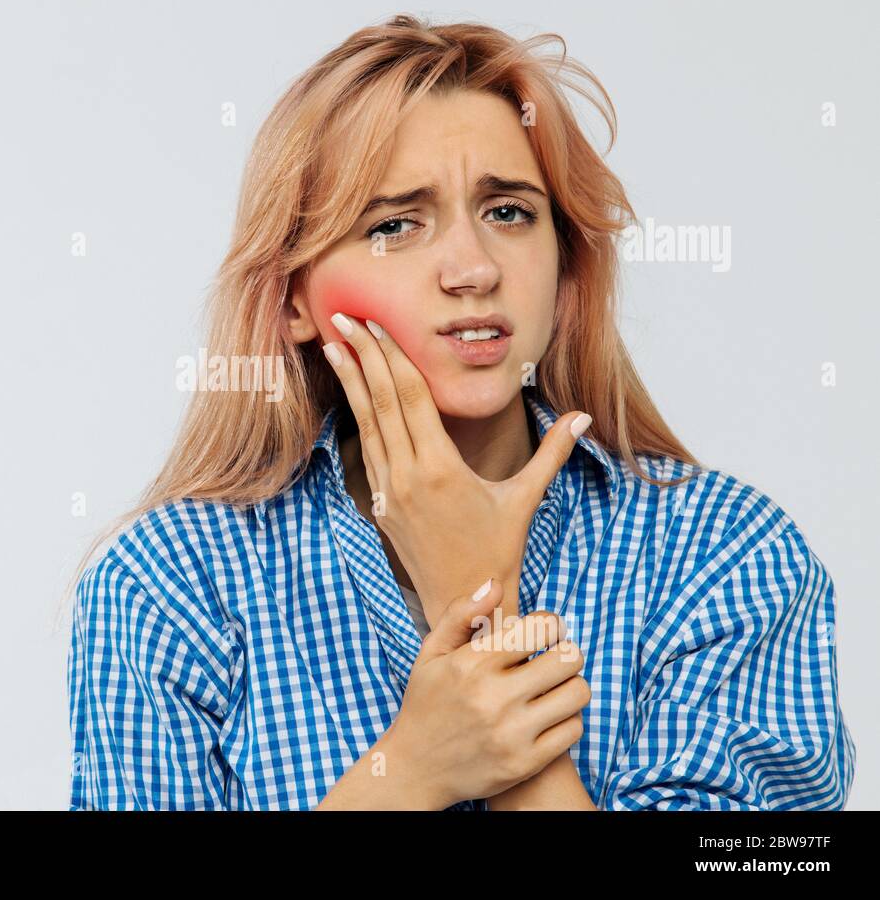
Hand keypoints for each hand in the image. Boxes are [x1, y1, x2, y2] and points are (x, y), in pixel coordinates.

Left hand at [322, 312, 591, 620]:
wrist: (464, 604)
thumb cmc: (499, 552)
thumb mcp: (525, 499)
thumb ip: (552, 453)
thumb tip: (583, 417)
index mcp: (441, 468)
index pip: (411, 397)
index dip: (391, 357)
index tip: (374, 325)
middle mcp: (408, 476)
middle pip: (382, 402)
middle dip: (362, 356)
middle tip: (343, 316)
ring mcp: (389, 491)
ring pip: (367, 424)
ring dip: (351, 383)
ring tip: (335, 346)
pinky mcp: (380, 504)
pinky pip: (368, 450)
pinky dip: (358, 417)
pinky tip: (352, 394)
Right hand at [381, 579, 588, 807]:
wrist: (415, 768)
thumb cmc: (426, 703)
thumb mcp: (431, 654)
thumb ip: (460, 614)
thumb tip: (494, 584)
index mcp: (472, 664)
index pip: (542, 627)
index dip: (550, 624)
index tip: (542, 633)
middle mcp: (494, 697)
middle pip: (569, 658)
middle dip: (564, 652)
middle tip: (552, 659)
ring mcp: (513, 733)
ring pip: (578, 692)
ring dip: (569, 685)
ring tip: (552, 687)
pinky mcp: (526, 762)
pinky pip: (574, 728)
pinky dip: (566, 719)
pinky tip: (547, 716)